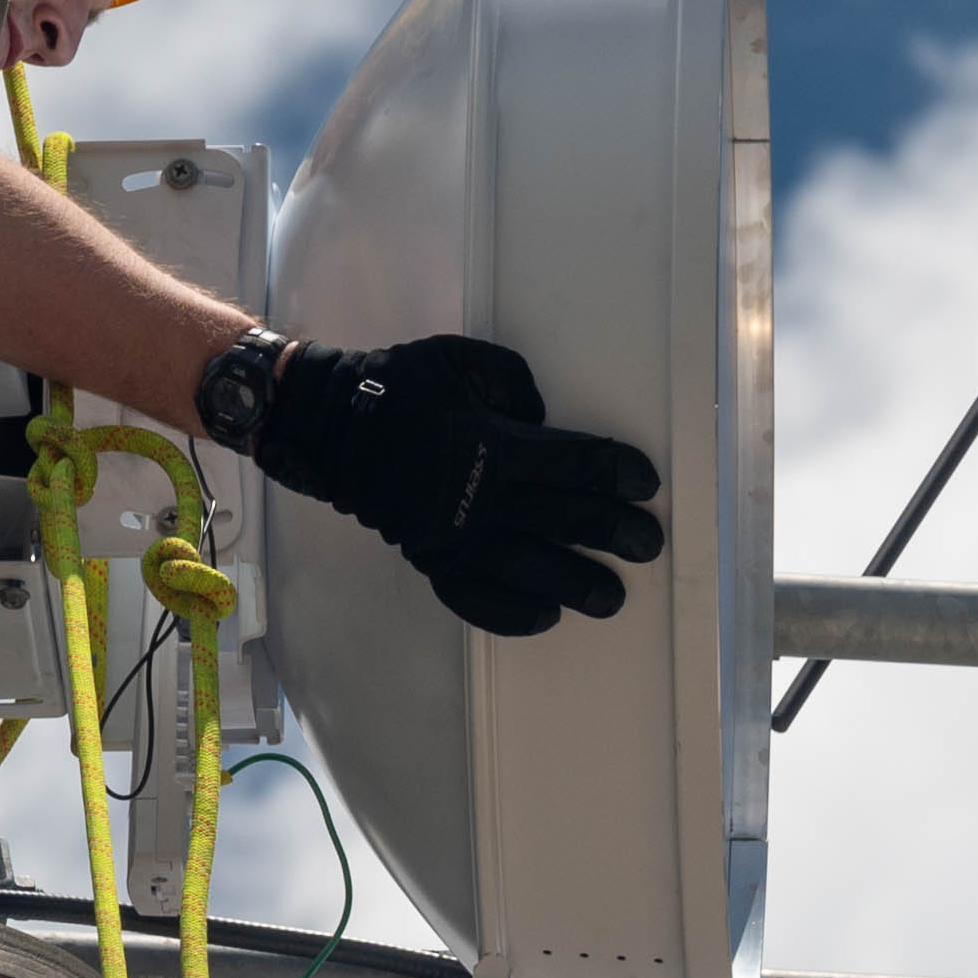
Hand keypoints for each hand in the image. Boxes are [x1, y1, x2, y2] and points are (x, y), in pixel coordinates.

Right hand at [254, 334, 665, 634]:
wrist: (329, 426)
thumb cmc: (400, 386)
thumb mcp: (462, 360)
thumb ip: (513, 383)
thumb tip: (542, 417)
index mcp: (492, 442)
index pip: (574, 462)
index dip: (616, 472)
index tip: (644, 483)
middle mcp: (479, 496)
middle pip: (563, 520)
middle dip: (613, 533)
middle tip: (648, 544)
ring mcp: (454, 535)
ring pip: (528, 569)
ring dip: (575, 584)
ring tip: (611, 597)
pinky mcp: (431, 559)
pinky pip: (474, 597)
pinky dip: (511, 613)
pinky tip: (544, 617)